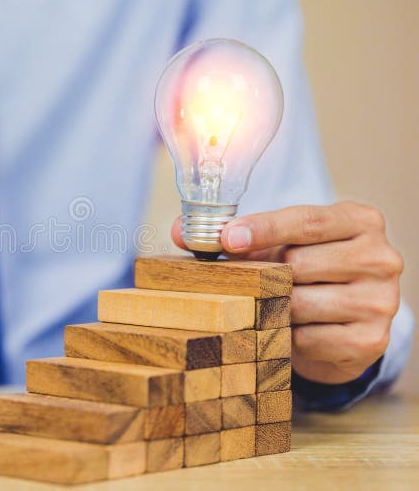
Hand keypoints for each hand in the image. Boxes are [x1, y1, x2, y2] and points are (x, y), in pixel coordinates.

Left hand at [171, 201, 402, 383]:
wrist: (346, 319)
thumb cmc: (306, 270)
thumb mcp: (279, 244)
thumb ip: (236, 235)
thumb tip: (180, 231)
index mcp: (360, 221)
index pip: (307, 221)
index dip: (263, 228)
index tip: (227, 237)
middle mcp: (379, 258)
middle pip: (301, 264)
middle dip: (259, 274)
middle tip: (233, 281)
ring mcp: (381, 301)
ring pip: (301, 303)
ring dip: (269, 306)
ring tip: (259, 305)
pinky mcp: (370, 341)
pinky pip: (308, 339)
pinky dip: (285, 336)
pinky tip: (282, 329)